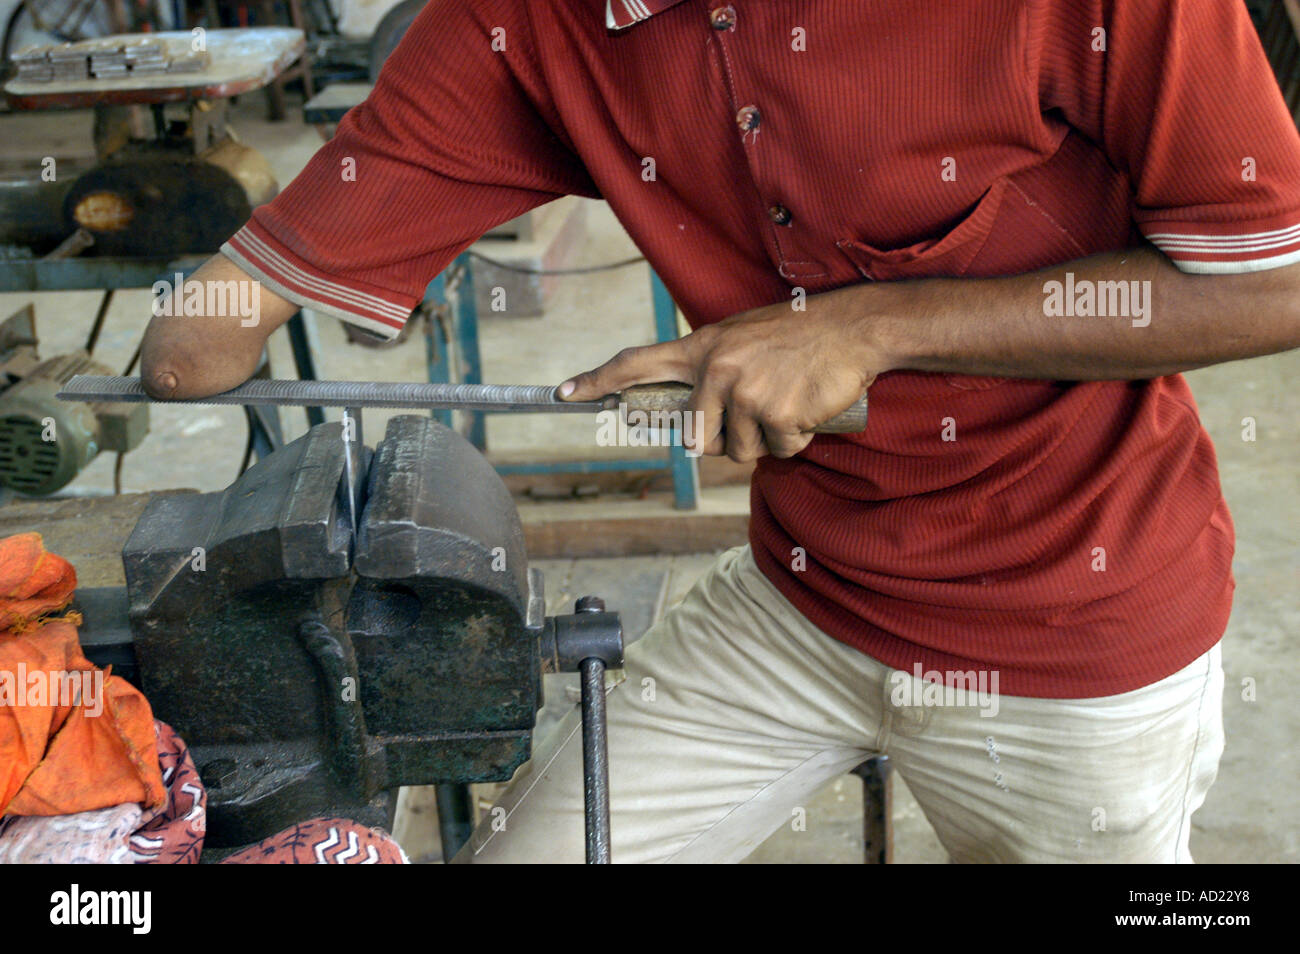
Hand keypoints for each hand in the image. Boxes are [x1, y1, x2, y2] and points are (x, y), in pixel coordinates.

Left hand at [558, 291, 888, 460]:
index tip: (563, 393)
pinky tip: (806, 408)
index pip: (636, 363)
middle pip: (697, 438)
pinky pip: (777, 451)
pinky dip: (795, 440)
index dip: (597, 381)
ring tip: (787, 401)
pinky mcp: (776, 414)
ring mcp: (745, 393)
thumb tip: (696, 431)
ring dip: (766, 440)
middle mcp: (716, 370)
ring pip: (739, 451)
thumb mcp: (742, 340)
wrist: (853, 328)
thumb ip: (711, 373)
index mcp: (703, 348)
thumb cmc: (798, 337)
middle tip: (757, 411)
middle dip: (725, 441)